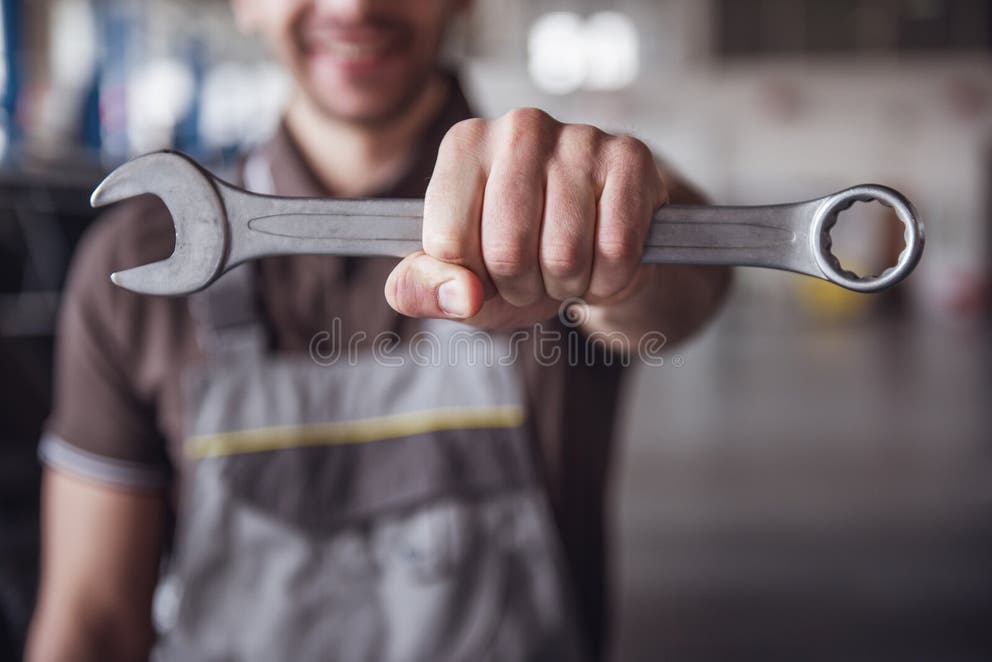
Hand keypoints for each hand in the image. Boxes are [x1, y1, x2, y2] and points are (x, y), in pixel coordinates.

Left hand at [385, 108, 666, 328]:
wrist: (597, 244)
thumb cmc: (517, 257)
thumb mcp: (455, 281)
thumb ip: (421, 289)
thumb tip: (461, 295)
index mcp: (463, 146)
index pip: (449, 245)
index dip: (471, 281)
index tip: (484, 270)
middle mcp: (518, 128)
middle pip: (507, 253)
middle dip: (522, 287)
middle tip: (533, 273)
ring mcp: (579, 138)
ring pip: (565, 256)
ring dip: (568, 285)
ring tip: (568, 265)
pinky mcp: (630, 158)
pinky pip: (616, 251)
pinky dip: (610, 279)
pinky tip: (603, 259)